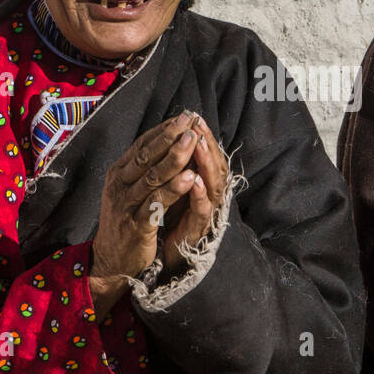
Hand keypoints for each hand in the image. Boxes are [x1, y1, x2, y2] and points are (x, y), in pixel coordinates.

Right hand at [91, 113, 204, 285]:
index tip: (185, 116)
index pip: (142, 145)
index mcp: (118, 174)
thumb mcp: (128, 190)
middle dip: (170, 137)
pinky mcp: (136, 226)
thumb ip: (143, 168)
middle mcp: (119, 186)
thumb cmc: (126, 220)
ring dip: (175, 158)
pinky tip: (191, 179)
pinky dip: (174, 190)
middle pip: (147, 157)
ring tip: (193, 142)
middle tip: (191, 122)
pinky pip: (156, 204)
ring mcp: (126, 206)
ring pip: (152, 177)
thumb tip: (166, 138)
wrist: (111, 261)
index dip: (164, 129)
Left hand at [159, 114, 227, 276]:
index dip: (202, 136)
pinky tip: (194, 181)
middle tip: (197, 125)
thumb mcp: (172, 189)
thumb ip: (177, 168)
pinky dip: (198, 195)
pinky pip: (201, 211)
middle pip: (214, 166)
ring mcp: (205, 213)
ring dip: (205, 164)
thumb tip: (174, 138)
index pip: (207, 156)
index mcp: (201, 185)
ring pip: (211, 185)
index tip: (193, 116)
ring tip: (198, 145)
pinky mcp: (197, 231)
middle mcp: (207, 197)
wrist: (159, 257)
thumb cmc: (168, 219)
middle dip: (206, 144)